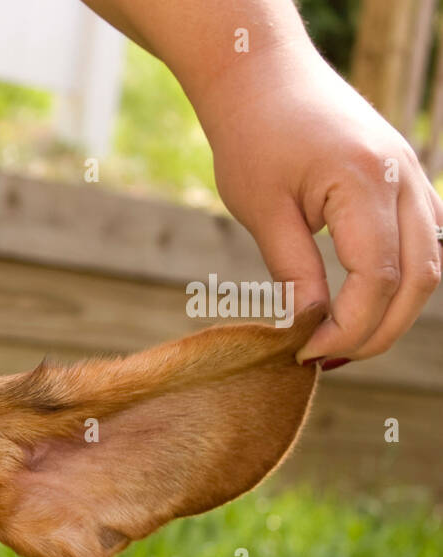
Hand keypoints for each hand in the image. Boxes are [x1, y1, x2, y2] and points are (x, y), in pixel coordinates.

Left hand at [198, 45, 442, 364]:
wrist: (262, 76)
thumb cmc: (252, 136)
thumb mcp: (261, 210)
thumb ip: (292, 270)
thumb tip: (309, 327)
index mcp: (365, 184)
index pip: (378, 280)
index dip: (347, 328)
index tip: (304, 354)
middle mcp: (404, 180)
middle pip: (420, 280)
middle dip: (376, 331)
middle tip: (325, 360)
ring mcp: (413, 178)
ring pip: (429, 264)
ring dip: (392, 311)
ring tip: (340, 342)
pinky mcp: (405, 182)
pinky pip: (421, 243)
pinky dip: (399, 282)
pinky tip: (357, 306)